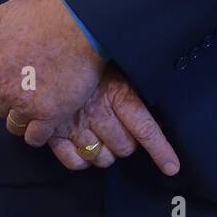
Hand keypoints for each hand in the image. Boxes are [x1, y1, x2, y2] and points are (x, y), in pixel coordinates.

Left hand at [0, 0, 104, 144]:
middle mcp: (4, 88)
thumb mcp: (9, 12)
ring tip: (40, 105)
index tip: (16, 78)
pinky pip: (35, 137)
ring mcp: (26, 104)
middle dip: (12, 100)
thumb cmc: (46, 15)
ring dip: (24, 118)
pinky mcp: (49, 115)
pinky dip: (39, 132)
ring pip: (14, 125)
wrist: (83, 25)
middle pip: (0, 108)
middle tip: (32, 88)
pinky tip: (48, 121)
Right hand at [44, 63, 179, 175]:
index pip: (144, 128)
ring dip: (105, 153)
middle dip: (126, 145)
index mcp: (117, 93)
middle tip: (121, 132)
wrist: (44, 48)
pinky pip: (74, 162)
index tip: (172, 168)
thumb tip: (153, 99)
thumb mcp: (114, 63)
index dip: (160, 150)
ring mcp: (75, 125)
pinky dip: (81, 160)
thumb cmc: (85, 55)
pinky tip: (83, 148)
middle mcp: (98, 113)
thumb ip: (129, 84)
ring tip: (102, 138)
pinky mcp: (52, 134)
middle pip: (124, 147)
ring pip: (100, 157)